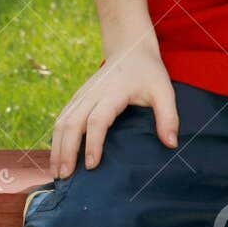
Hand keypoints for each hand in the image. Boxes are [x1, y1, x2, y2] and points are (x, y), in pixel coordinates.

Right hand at [50, 42, 177, 177]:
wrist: (130, 49)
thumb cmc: (148, 73)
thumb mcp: (164, 90)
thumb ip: (168, 116)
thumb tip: (171, 144)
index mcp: (113, 92)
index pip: (98, 120)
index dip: (93, 143)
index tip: (92, 165)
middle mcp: (92, 94)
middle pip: (72, 124)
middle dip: (66, 151)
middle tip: (65, 176)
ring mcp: (81, 95)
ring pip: (61, 122)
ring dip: (56, 148)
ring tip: (57, 173)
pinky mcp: (76, 98)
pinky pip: (61, 120)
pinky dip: (56, 139)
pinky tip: (57, 157)